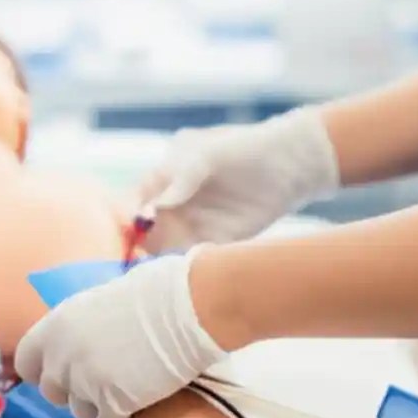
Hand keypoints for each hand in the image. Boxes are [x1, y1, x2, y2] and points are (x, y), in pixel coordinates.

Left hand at [13, 248, 227, 417]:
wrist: (190, 306)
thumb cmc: (156, 292)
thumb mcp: (102, 298)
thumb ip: (80, 324)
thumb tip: (76, 338)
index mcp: (57, 325)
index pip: (27, 361)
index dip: (43, 369)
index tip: (60, 371)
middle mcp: (64, 355)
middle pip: (53, 391)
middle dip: (74, 389)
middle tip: (101, 378)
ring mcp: (88, 381)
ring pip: (79, 411)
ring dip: (98, 404)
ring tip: (126, 386)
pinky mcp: (115, 402)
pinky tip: (136, 402)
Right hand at [139, 107, 338, 249]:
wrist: (290, 162)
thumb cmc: (242, 148)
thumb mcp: (206, 154)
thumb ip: (178, 179)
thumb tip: (149, 210)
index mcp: (165, 177)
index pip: (135, 201)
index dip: (128, 217)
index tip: (129, 231)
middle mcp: (175, 204)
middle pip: (146, 232)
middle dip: (138, 246)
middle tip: (136, 259)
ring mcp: (195, 223)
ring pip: (166, 249)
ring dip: (160, 260)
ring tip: (158, 269)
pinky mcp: (218, 241)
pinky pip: (195, 257)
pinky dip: (188, 265)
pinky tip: (185, 270)